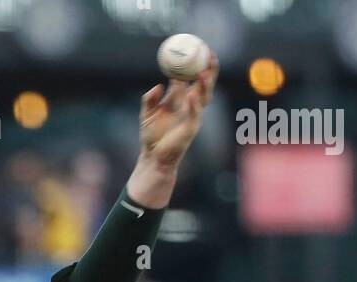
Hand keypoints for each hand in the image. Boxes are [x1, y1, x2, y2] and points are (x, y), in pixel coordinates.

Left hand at [127, 54, 218, 207]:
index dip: (194, 64)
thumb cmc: (151, 136)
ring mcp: (192, 117)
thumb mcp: (146, 113)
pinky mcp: (190, 129)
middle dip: (209, 70)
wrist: (153, 158)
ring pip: (203, 97)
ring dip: (205, 85)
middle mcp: (189, 106)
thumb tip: (158, 86)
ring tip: (204, 72)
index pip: (191, 78)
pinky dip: (194, 105)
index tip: (195, 49)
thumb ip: (150, 98)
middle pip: (204, 84)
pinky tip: (192, 94)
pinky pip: (194, 114)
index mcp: (180, 99)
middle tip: (209, 55)